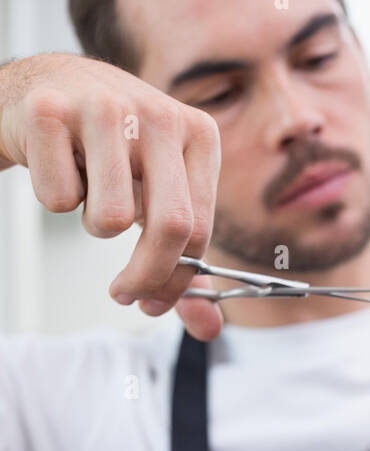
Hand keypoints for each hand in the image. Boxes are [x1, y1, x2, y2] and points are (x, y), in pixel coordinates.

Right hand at [0, 53, 223, 338]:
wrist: (46, 89)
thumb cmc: (111, 155)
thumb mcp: (157, 202)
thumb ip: (185, 266)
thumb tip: (210, 328)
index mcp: (198, 134)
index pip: (199, 230)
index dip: (176, 281)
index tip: (153, 303)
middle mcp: (159, 114)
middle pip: (170, 227)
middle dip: (145, 277)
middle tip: (123, 293)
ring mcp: (105, 106)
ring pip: (110, 218)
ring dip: (93, 224)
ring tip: (91, 193)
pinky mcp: (51, 111)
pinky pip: (58, 199)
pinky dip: (54, 197)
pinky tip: (60, 164)